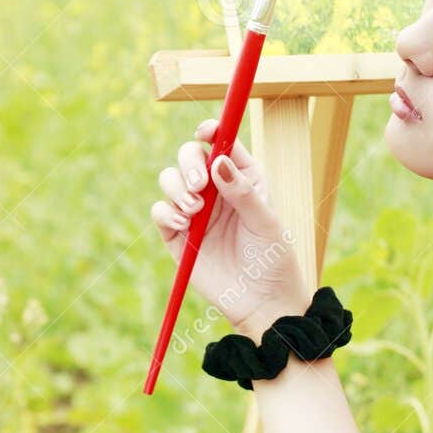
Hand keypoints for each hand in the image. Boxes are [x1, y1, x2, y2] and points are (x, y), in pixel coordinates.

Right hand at [151, 117, 309, 332]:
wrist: (260, 302)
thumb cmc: (272, 260)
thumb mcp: (265, 222)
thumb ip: (243, 191)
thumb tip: (218, 160)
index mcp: (242, 178)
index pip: (222, 144)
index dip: (211, 131)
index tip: (205, 132)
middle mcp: (215, 190)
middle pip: (189, 156)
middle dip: (188, 162)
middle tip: (199, 185)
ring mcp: (194, 212)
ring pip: (170, 180)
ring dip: (177, 187)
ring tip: (195, 211)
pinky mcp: (177, 236)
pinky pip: (160, 212)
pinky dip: (166, 213)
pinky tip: (184, 226)